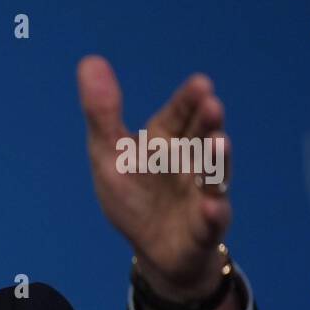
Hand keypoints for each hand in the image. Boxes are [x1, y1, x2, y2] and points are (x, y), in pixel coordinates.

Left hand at [76, 55, 232, 300]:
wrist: (154, 249)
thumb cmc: (135, 195)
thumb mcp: (110, 154)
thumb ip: (103, 113)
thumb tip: (89, 60)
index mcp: (166, 141)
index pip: (179, 115)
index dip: (188, 100)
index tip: (200, 83)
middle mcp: (191, 161)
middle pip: (200, 139)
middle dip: (206, 122)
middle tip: (212, 104)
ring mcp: (202, 194)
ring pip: (213, 175)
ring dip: (216, 161)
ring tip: (221, 143)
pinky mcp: (204, 229)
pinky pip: (211, 221)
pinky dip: (213, 213)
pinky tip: (211, 205)